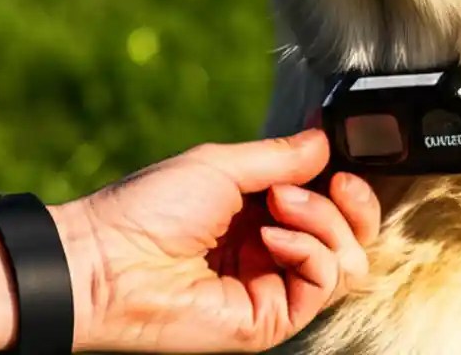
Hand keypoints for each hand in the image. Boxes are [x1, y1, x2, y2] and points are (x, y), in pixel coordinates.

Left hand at [52, 129, 379, 352]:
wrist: (108, 261)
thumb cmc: (149, 209)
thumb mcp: (220, 166)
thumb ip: (279, 156)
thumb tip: (324, 140)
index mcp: (262, 212)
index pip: (330, 201)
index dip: (346, 181)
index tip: (341, 157)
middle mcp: (274, 250)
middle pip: (352, 233)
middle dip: (351, 202)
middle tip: (331, 181)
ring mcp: (275, 286)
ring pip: (348, 258)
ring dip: (324, 221)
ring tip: (280, 206)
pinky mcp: (273, 319)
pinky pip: (324, 283)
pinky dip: (310, 251)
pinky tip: (271, 239)